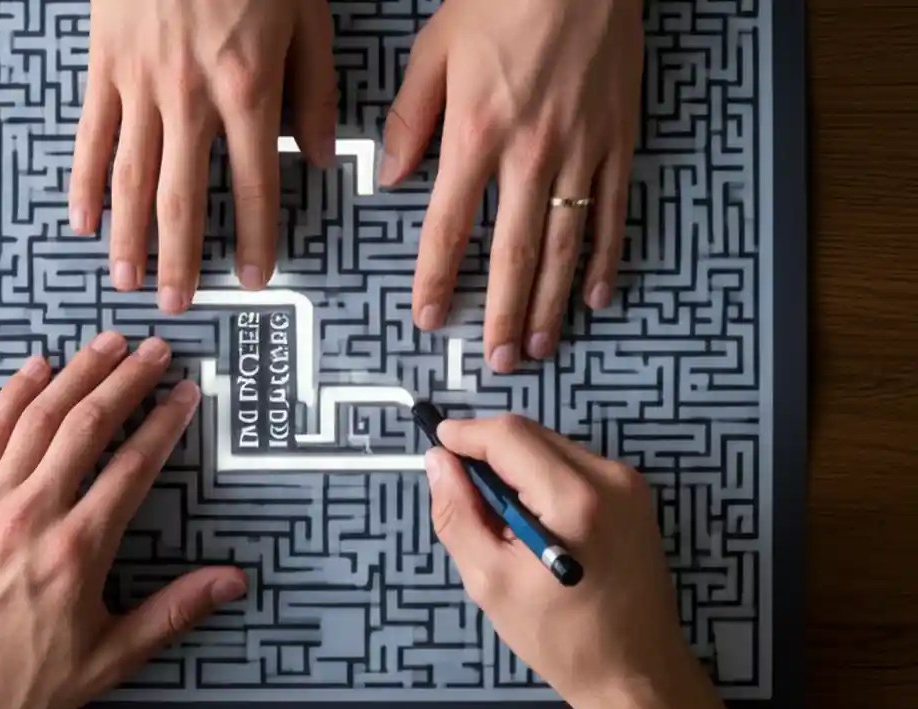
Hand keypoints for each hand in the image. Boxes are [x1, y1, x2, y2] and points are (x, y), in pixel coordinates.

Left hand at [0, 334, 246, 708]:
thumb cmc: (22, 683)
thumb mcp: (111, 656)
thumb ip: (174, 611)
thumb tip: (229, 582)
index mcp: (78, 551)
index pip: (133, 465)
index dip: (165, 422)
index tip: (184, 395)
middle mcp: (33, 516)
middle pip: (88, 425)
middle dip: (128, 380)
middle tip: (155, 352)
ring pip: (39, 418)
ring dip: (77, 374)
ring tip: (106, 345)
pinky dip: (12, 396)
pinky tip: (33, 369)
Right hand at [69, 0, 336, 310]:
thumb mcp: (308, 16)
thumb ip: (316, 92)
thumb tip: (325, 159)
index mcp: (249, 88)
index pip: (257, 185)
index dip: (258, 239)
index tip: (257, 278)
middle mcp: (190, 98)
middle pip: (184, 198)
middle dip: (182, 258)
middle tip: (178, 304)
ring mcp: (139, 84)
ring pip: (131, 177)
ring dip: (129, 237)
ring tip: (128, 281)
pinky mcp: (103, 64)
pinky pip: (89, 135)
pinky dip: (83, 182)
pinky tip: (81, 222)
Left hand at [381, 0, 642, 370]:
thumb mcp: (436, 49)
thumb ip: (410, 119)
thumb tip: (389, 175)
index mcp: (476, 133)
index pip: (449, 226)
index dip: (438, 279)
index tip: (430, 319)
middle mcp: (530, 153)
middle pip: (514, 254)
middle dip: (503, 315)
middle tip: (497, 359)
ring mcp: (582, 152)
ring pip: (565, 246)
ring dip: (551, 303)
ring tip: (540, 345)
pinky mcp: (618, 141)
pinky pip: (613, 213)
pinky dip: (605, 259)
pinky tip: (595, 295)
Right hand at [425, 415, 726, 708]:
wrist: (636, 671)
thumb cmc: (563, 637)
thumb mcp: (490, 581)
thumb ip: (458, 515)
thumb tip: (439, 462)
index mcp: (574, 499)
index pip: (508, 435)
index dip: (465, 434)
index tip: (437, 446)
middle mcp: (609, 478)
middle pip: (530, 433)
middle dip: (488, 452)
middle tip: (464, 494)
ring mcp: (628, 485)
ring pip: (550, 447)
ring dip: (516, 467)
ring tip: (503, 522)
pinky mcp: (634, 495)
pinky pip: (573, 465)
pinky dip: (542, 480)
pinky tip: (535, 524)